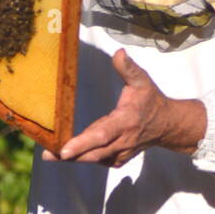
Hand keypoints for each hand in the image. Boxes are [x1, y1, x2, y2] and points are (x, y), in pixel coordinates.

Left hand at [42, 49, 207, 163]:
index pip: (101, 134)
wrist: (166, 125)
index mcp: (126, 121)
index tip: (64, 150)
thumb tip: (119, 53)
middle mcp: (123, 141)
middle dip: (71, 155)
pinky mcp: (118, 160)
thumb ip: (128, 68)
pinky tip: (71, 152)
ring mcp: (121, 153)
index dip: (82, 143)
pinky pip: (98, 160)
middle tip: (48, 155)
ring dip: (73, 158)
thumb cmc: (151, 101)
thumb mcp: (142, 80)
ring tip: (51, 155)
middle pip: (93, 152)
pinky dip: (83, 157)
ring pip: (93, 159)